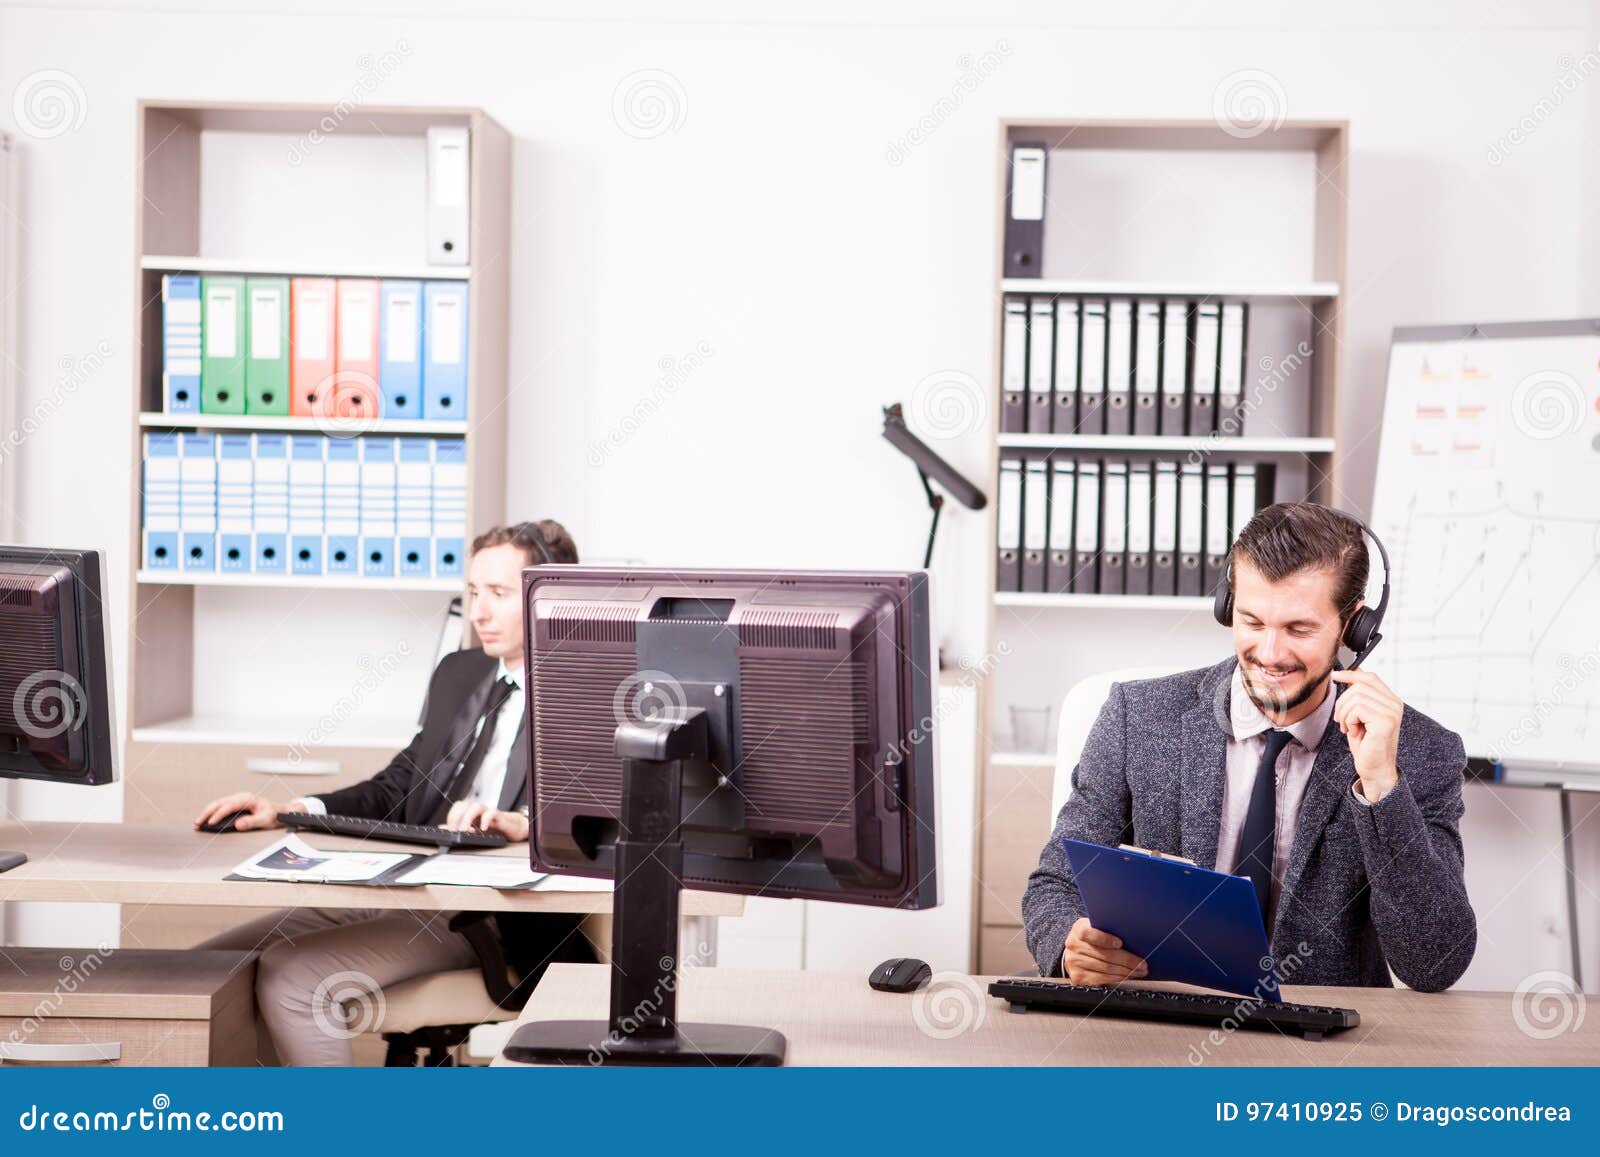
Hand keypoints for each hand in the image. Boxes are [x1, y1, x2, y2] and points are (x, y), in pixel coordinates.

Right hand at [194, 792, 297, 832]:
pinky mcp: (235, 805)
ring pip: (218, 804)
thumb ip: (252, 822)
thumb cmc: (274, 814)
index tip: (210, 823)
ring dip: (207, 813)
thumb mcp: (266, 819)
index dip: (219, 815)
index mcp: (248, 799)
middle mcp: (241, 797)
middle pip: (220, 803)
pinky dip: (212, 814)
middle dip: (207, 813)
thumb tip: (238, 824)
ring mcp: (237, 800)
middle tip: (198, 823)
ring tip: (198, 823)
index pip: (229, 806)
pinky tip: (206, 821)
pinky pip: (221, 808)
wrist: (280, 812)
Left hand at [443, 800, 529, 842]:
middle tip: (455, 829)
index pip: (458, 806)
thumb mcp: (474, 832)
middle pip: (465, 804)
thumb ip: (458, 829)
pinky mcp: (500, 816)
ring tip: (466, 829)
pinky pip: (492, 812)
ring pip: (477, 806)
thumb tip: (442, 828)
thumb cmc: (494, 829)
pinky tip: (483, 828)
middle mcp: (479, 811)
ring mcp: (489, 812)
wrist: (513, 829)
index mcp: (471, 813)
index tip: (450, 828)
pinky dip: (486, 819)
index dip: (453, 815)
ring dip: (468, 817)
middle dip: (457, 816)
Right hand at [1061, 916, 1148, 985]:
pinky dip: (1117, 978)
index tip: (1119, 943)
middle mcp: (1073, 945)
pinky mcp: (1077, 976)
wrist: (1075, 953)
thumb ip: (1108, 930)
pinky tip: (1126, 976)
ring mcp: (1074, 962)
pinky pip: (1101, 979)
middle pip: (1103, 954)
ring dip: (1125, 971)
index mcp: (1079, 929)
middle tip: (1142, 963)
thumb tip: (1132, 936)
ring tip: (1138, 971)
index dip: (1105, 939)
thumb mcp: (1096, 929)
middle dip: (1126, 960)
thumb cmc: (1091, 940)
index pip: (1089, 933)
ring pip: (1104, 968)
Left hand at [1330, 669, 1402, 801]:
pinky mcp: (1385, 722)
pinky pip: (1357, 709)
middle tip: (1341, 720)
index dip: (1351, 674)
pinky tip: (1353, 732)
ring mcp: (1392, 712)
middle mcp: (1395, 704)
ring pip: (1356, 697)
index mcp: (1391, 701)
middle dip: (1342, 702)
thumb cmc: (1367, 744)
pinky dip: (1348, 721)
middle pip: (1359, 686)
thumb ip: (1359, 697)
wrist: (1374, 768)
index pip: (1370, 677)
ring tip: (1348, 727)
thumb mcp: (1360, 716)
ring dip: (1344, 714)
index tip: (1335, 675)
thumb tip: (1349, 675)